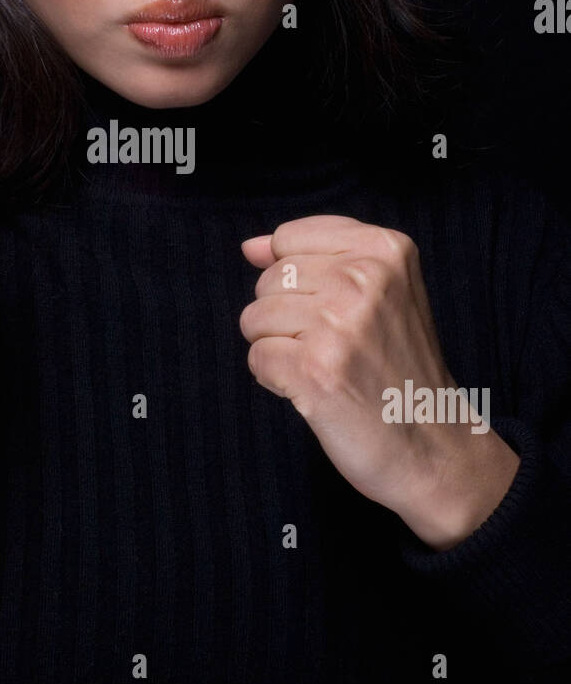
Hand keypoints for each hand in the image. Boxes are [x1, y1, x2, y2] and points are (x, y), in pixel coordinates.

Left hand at [239, 215, 518, 548]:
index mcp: (385, 249)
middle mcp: (365, 278)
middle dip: (285, 316)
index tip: (333, 307)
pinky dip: (276, 379)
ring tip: (324, 366)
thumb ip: (314, 257)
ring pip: (254, 318)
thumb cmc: (399, 368)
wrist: (433, 445)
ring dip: (278, 348)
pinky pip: (257, 358)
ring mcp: (340, 324)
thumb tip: (249, 247)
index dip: (296, 279)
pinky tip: (315, 389)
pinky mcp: (316, 369)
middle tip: (334, 346)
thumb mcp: (381, 293)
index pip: (287, 238)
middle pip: (269, 279)